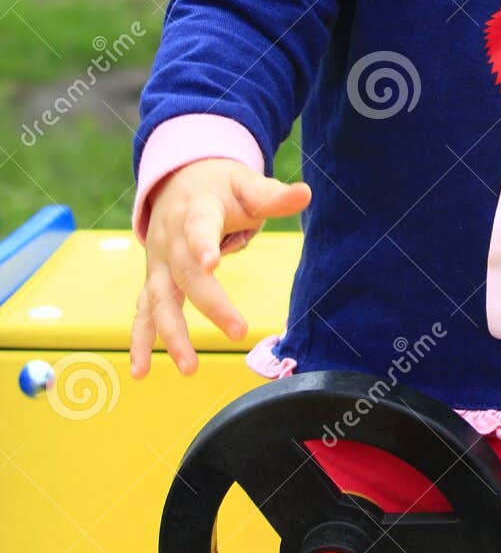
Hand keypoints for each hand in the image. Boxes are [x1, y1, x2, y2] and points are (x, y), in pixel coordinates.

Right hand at [130, 159, 310, 377]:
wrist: (179, 180)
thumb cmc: (221, 188)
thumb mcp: (245, 185)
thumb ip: (272, 196)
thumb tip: (306, 193)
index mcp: (196, 211)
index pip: (198, 227)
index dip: (202, 244)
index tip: (212, 263)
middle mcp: (171, 238)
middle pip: (185, 274)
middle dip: (210, 303)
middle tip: (238, 330)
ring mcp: (158, 262)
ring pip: (160, 299)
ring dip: (171, 334)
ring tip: (189, 368)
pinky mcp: (154, 279)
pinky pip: (144, 311)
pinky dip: (141, 340)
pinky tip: (142, 372)